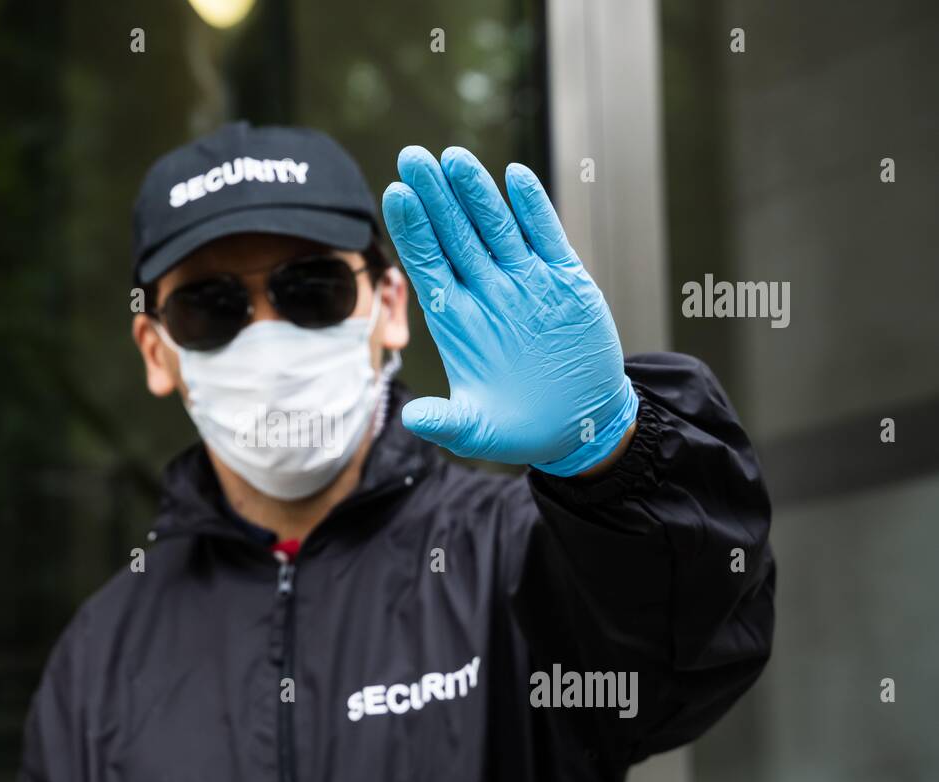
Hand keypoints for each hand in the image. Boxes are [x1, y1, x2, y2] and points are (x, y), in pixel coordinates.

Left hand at [381, 146, 637, 476]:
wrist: (580, 423)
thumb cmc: (521, 427)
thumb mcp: (479, 431)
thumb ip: (447, 422)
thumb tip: (412, 419)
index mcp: (458, 321)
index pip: (427, 266)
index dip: (412, 231)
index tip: (395, 195)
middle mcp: (486, 293)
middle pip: (455, 235)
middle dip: (434, 196)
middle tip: (412, 156)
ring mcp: (525, 282)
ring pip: (495, 227)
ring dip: (476, 193)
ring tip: (453, 157)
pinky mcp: (565, 281)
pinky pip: (546, 236)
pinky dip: (532, 208)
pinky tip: (514, 177)